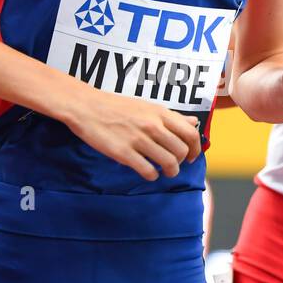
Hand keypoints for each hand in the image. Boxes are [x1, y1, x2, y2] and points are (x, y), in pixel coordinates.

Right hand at [65, 86, 201, 181]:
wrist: (87, 107)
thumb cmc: (117, 107)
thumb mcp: (148, 106)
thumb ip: (172, 117)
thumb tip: (194, 122)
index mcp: (160, 113)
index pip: (191, 134)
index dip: (196, 149)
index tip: (191, 157)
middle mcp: (152, 126)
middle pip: (181, 151)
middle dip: (181, 163)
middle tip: (174, 166)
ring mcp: (138, 140)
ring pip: (168, 163)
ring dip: (170, 172)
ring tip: (164, 172)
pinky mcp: (124, 153)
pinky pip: (148, 171)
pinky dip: (152, 176)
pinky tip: (148, 173)